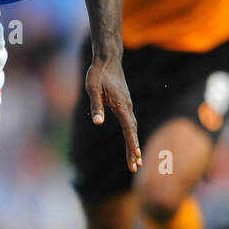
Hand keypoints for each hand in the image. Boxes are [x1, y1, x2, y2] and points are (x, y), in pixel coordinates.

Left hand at [85, 55, 141, 172]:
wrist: (107, 60)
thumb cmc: (98, 74)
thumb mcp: (92, 88)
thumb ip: (96, 106)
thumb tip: (98, 123)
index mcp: (121, 105)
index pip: (128, 129)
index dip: (132, 143)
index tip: (136, 157)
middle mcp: (128, 107)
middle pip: (132, 132)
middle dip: (134, 151)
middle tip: (136, 168)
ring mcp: (128, 106)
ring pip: (132, 129)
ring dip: (134, 145)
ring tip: (136, 162)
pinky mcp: (125, 105)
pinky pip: (130, 124)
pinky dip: (131, 136)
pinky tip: (131, 145)